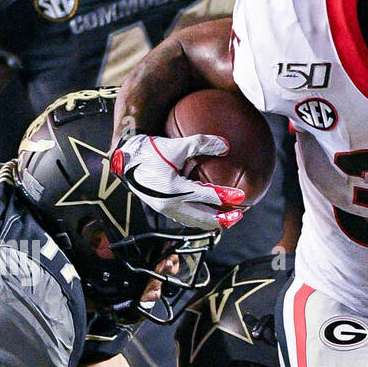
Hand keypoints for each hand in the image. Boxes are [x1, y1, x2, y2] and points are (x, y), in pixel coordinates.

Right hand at [110, 133, 244, 231]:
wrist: (126, 159)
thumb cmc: (151, 150)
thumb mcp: (176, 145)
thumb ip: (201, 143)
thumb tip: (226, 145)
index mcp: (174, 189)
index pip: (206, 196)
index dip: (226, 197)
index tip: (241, 197)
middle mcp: (170, 204)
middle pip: (203, 218)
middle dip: (222, 219)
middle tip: (238, 215)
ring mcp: (166, 209)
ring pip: (194, 223)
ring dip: (212, 223)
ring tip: (227, 220)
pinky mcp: (163, 210)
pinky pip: (185, 220)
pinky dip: (200, 220)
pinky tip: (209, 217)